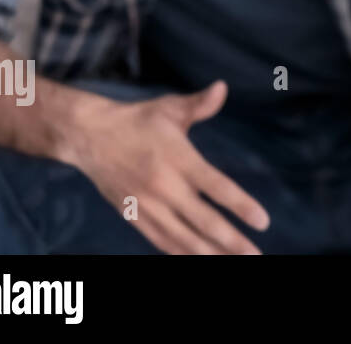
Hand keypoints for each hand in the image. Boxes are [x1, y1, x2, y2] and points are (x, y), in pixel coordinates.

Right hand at [68, 80, 269, 253]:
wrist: (88, 137)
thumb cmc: (137, 121)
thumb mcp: (169, 108)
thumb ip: (200, 105)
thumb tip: (223, 87)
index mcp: (179, 159)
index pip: (216, 187)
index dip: (241, 205)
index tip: (262, 221)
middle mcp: (165, 187)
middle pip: (204, 221)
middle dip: (232, 241)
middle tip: (256, 255)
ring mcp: (148, 205)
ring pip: (184, 237)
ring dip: (210, 253)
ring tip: (235, 262)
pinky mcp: (134, 216)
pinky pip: (161, 241)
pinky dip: (182, 252)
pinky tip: (200, 260)